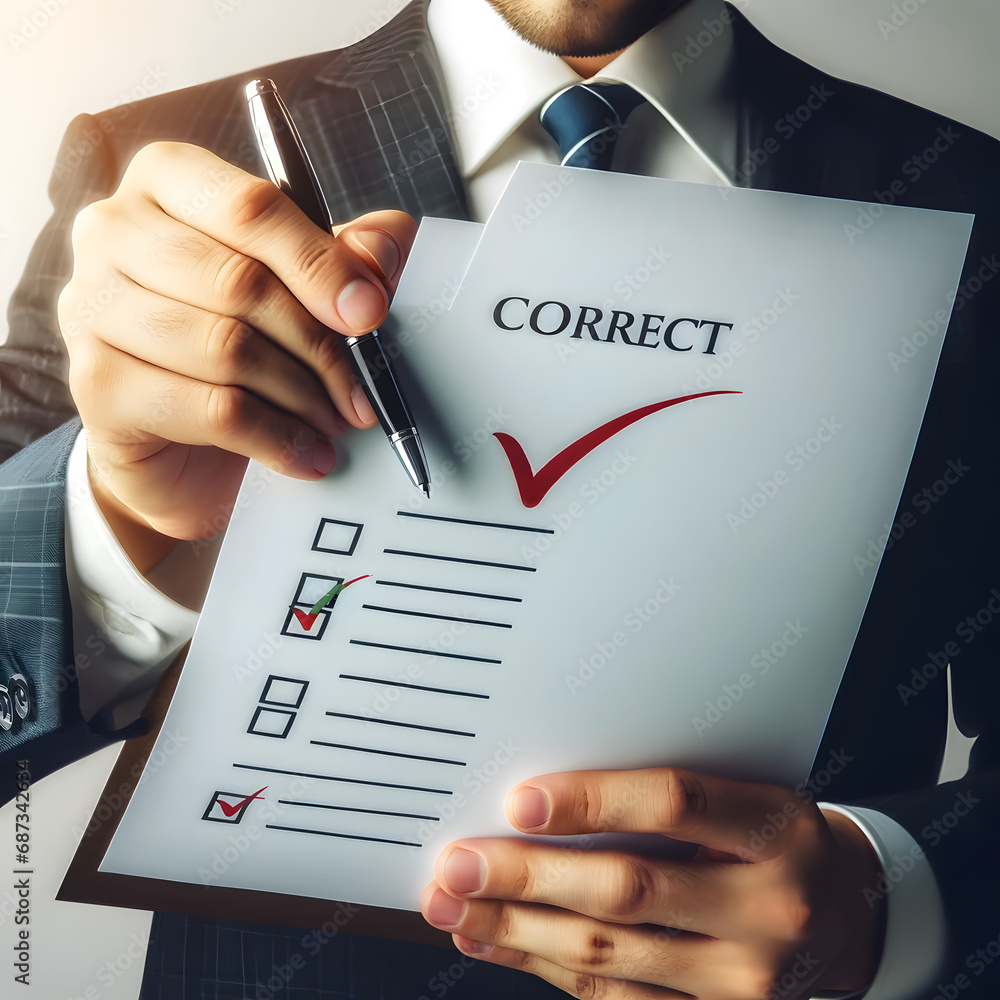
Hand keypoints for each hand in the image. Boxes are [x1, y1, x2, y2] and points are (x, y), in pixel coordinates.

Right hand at [57, 140, 416, 568]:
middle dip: (320, 346)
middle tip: (363, 390)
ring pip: (227, 347)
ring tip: (337, 421)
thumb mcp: (302, 290)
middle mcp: (113, 231)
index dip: (323, 263)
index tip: (370, 313)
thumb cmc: (237, 348)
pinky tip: (307, 453)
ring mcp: (91, 307)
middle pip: (241, 282)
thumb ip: (347, 256)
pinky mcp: (96, 385)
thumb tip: (384, 244)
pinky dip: (277, 437)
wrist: (178, 446)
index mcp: (168, 183)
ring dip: (303, 395)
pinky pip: (212, 409)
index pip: (251, 206)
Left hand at [421, 768, 885, 998]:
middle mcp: (768, 907)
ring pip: (610, 956)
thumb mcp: (748, 795)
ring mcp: (745, 979)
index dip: (593, 801)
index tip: (519, 801)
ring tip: (454, 904)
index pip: (674, 804)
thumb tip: (545, 797)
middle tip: (458, 863)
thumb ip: (668, 796)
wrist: (846, 920)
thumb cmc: (774, 839)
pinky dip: (543, 969)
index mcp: (776, 827)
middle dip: (529, 877)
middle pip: (629, 891)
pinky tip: (495, 942)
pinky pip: (615, 998)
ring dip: (518, 930)